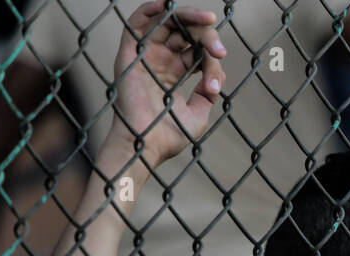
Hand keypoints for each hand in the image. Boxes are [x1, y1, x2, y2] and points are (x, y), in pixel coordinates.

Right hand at [105, 3, 226, 164]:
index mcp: (172, 74)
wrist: (146, 146)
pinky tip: (169, 5)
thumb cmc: (169, 136)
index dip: (210, 59)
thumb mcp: (199, 113)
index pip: (195, 52)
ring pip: (166, 22)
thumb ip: (208, 92)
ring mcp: (144, 55)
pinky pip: (137, 21)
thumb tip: (217, 76)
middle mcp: (158, 60)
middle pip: (184, 33)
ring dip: (188, 16)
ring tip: (208, 20)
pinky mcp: (129, 53)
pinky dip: (153, 8)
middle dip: (206, 36)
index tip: (215, 85)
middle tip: (220, 51)